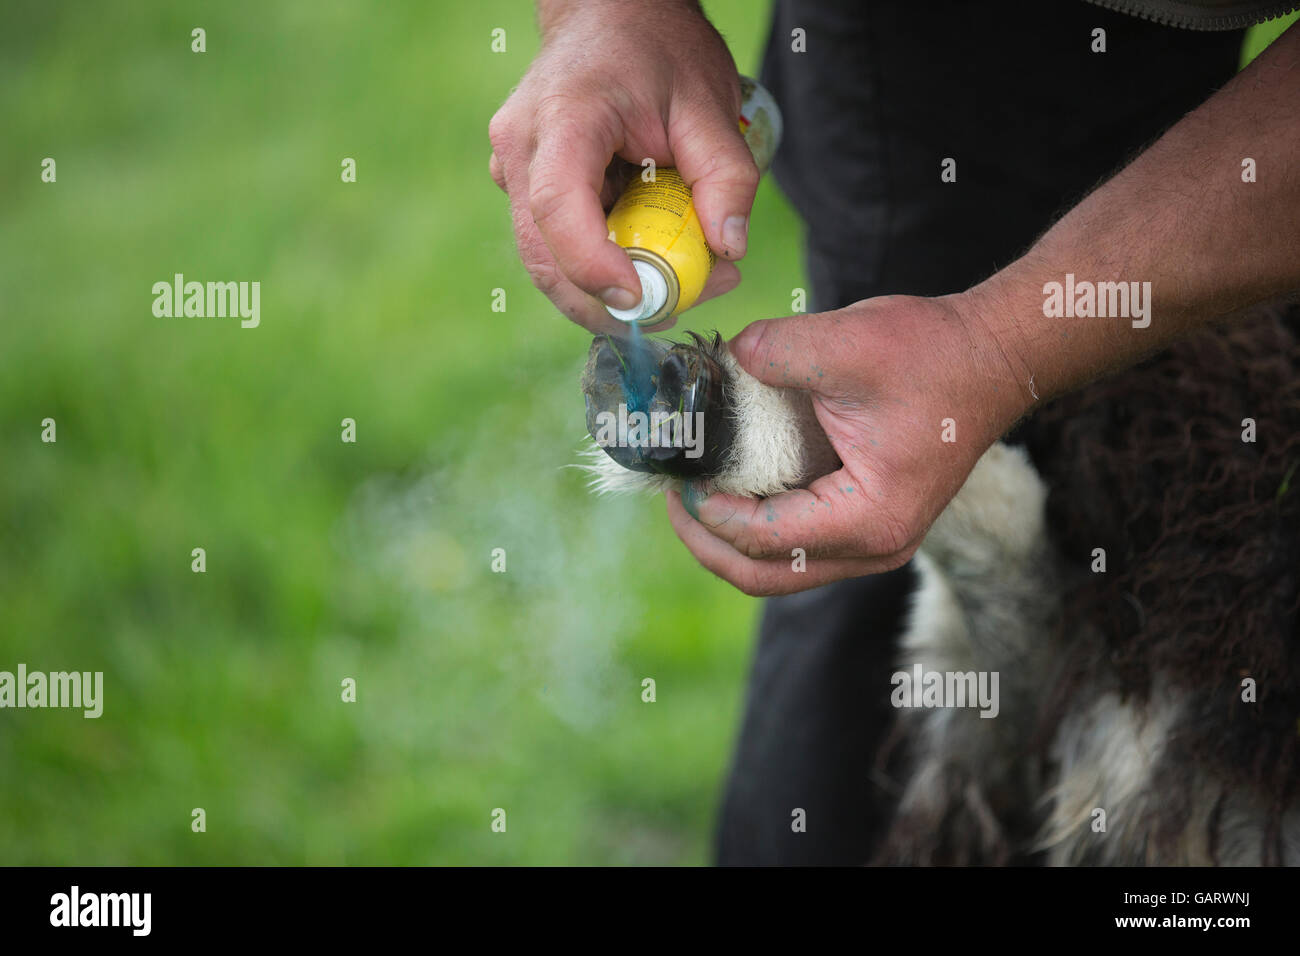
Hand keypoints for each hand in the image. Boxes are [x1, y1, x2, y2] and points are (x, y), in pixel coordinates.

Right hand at [488, 0, 758, 333]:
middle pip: (543, 256)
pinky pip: (554, 247)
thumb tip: (729, 249)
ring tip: (680, 278)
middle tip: (676, 307)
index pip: (557, 208)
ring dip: (606, 290)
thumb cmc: (658, 51)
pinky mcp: (523, 188)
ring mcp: (512, 171)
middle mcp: (521, 150)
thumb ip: (727, 177)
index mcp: (564, 119)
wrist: (610, 14)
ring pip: (547, 262)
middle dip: (605, 302)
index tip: (642, 298)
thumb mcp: (709, 104)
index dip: (593, 266)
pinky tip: (647, 253)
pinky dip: (599, 266)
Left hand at [664, 292, 1031, 594]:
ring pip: (780, 569)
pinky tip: (733, 484)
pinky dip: (758, 523)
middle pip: (764, 576)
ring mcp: (873, 542)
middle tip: (673, 498)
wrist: (994, 358)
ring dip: (730, 538)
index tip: (678, 476)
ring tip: (694, 493)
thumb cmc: (935, 354)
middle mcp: (873, 546)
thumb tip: (720, 359)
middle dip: (708, 543)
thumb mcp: (849, 341)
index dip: (709, 513)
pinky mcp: (868, 523)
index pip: (765, 539)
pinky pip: (799, 544)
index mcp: (868, 518)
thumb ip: (776, 351)